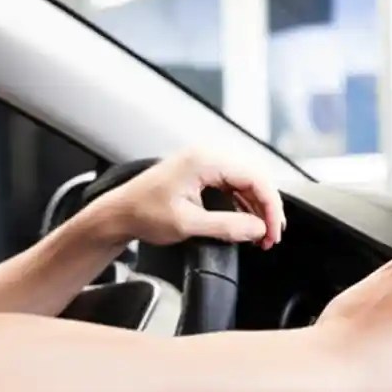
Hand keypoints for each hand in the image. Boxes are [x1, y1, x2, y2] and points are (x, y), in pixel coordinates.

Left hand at [97, 148, 285, 248]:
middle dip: (267, 209)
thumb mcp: (188, 224)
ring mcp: (206, 162)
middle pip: (255, 178)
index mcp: (205, 160)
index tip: (273, 232)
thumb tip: (258, 229)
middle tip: (271, 236)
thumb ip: (227, 226)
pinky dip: (244, 205)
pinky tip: (247, 224)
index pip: (255, 178)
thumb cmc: (143, 213)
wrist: (118, 213)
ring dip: (257, 208)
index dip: (270, 207)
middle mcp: (208, 155)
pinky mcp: (203, 172)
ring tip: (261, 235)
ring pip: (247, 182)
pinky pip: (234, 185)